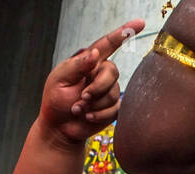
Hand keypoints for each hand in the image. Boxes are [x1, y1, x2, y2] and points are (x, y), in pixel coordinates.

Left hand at [39, 20, 143, 145]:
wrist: (59, 127)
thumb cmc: (56, 101)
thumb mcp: (59, 79)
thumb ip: (76, 66)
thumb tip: (94, 54)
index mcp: (89, 62)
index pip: (107, 44)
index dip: (123, 33)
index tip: (139, 24)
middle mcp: (101, 74)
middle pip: (112, 72)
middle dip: (97, 87)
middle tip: (82, 97)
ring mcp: (108, 91)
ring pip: (113, 93)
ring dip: (94, 104)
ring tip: (78, 109)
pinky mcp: (112, 108)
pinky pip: (114, 109)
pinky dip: (99, 115)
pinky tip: (87, 116)